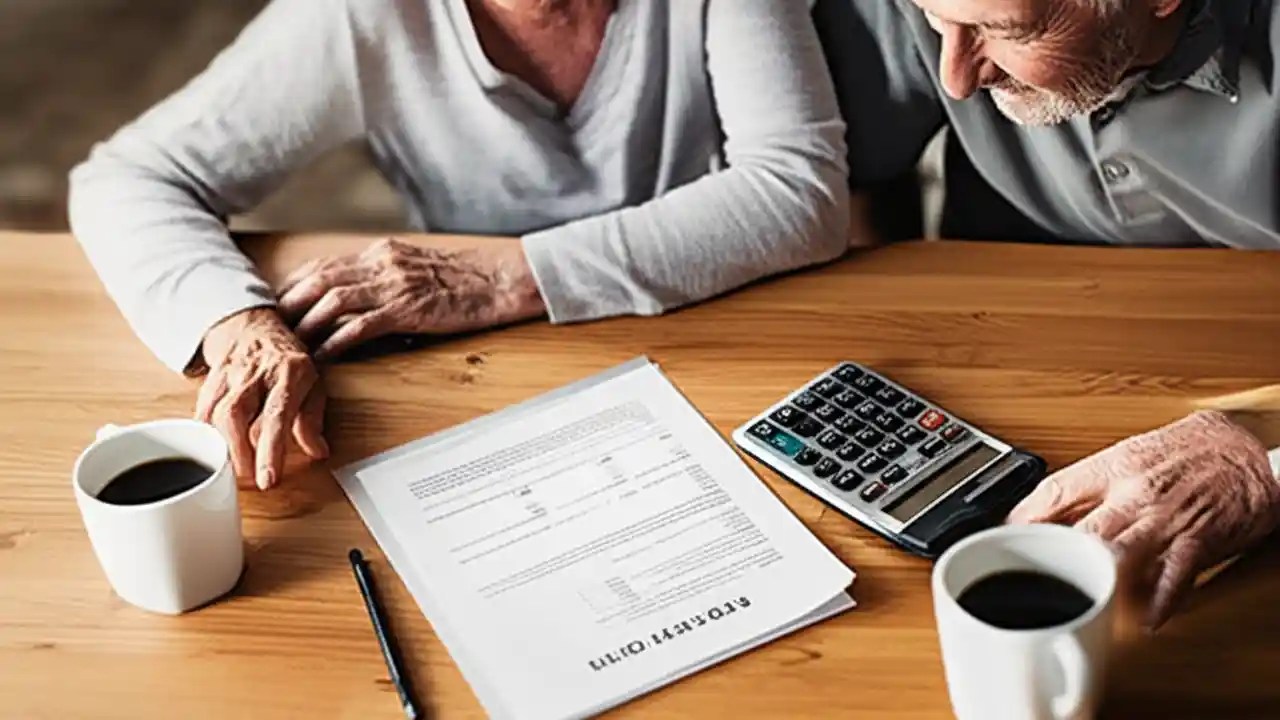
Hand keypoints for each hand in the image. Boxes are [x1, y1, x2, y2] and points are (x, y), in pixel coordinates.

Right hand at [196, 308, 328, 489]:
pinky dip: (204, 434)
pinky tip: (211, 447)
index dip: (271, 450)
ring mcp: (230, 375)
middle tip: (248, 477)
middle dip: (238, 452)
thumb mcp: (312, 385)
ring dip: (220, 446)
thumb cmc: (287, 361)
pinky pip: (201, 410)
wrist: (254, 326)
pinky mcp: (210, 380)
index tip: (268, 479)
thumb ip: (311, 421)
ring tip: (232, 466)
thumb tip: (317, 453)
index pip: (277, 416)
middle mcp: (256, 373)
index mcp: (289, 374)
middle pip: (236, 414)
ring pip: (214, 413)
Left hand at [276, 238, 544, 359]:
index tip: (276, 305)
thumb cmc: (466, 280)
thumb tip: (360, 301)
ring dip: (306, 324)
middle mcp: (381, 263)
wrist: (501, 280)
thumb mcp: (417, 269)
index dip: (294, 285)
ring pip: (333, 301)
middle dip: (289, 304)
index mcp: (382, 252)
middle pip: (319, 280)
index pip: (324, 265)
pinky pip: (362, 324)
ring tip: (289, 346)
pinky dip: (337, 340)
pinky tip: (323, 356)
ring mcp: (394, 284)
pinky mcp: (408, 308)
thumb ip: (387, 278)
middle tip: (269, 328)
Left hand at [1008, 411, 1279, 629]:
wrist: (1251, 448)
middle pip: (1077, 530)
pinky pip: (1173, 577)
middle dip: (1051, 558)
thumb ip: (1093, 481)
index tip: (1003, 537)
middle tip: (1033, 578)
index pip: (1053, 491)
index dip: (1022, 517)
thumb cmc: (1192, 449)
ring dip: (1095, 583)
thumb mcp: (1132, 452)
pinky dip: (1157, 602)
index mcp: (1113, 466)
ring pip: (1117, 555)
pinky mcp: (1199, 539)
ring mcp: (1165, 518)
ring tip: (1079, 601)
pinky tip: (1143, 618)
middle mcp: (1134, 492)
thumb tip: (1049, 507)